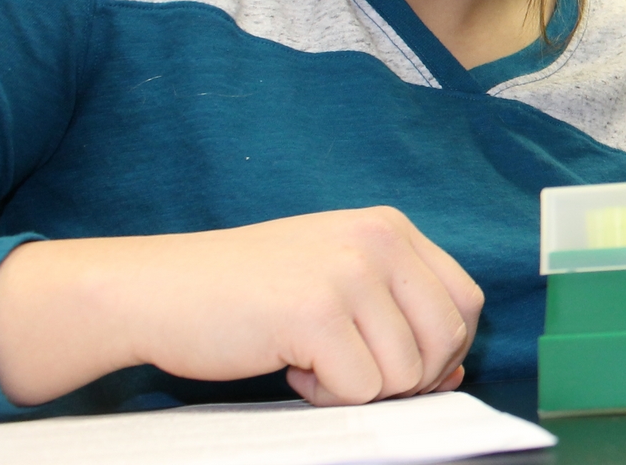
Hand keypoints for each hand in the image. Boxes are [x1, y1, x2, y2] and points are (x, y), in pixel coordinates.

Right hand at [0, 207, 483, 407]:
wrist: (157, 290)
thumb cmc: (247, 294)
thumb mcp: (338, 284)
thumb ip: (398, 317)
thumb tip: (456, 374)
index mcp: (390, 228)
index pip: (467, 300)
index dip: (445, 350)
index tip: (402, 367)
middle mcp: (378, 241)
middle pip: (449, 338)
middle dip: (411, 378)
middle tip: (353, 372)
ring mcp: (349, 273)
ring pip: (406, 373)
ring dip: (360, 388)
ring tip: (312, 362)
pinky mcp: (316, 313)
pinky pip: (361, 389)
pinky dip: (327, 397)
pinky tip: (291, 368)